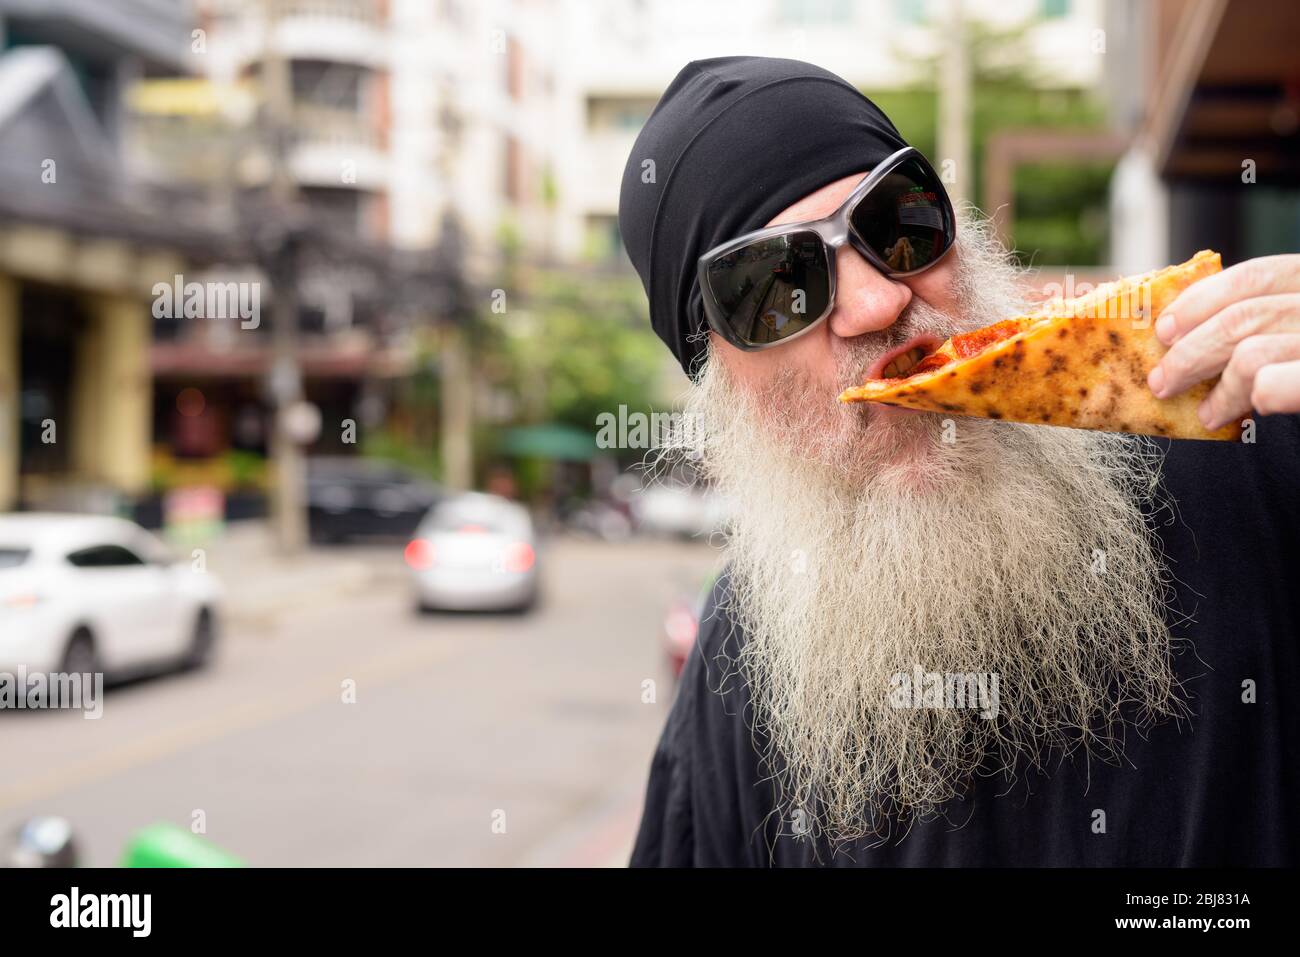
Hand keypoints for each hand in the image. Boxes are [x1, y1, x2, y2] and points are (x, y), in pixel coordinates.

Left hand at [1146, 255, 1299, 430]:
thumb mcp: (1298, 324)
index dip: (1201, 301)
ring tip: (1206, 414)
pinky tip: (1255, 411)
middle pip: (1242, 317)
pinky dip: (1252, 398)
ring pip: (1250, 354)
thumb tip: (1185, 333)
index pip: (1255, 276)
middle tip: (1161, 383)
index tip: (1164, 330)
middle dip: (1190, 353)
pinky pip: (1269, 384)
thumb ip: (1266, 319)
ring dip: (1217, 389)